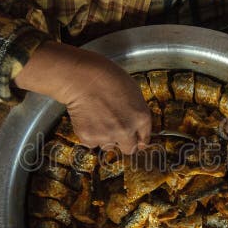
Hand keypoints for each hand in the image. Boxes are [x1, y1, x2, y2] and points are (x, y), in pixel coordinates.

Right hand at [14, 42, 151, 152]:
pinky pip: (91, 143)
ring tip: (97, 118)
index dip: (138, 140)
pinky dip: (89, 134)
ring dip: (104, 137)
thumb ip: (136, 112)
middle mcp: (127, 131)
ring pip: (108, 146)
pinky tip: (87, 119)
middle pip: (128, 149)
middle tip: (113, 131)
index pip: (144, 140)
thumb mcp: (133, 91)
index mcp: (141, 118)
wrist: (82, 77)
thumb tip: (135, 124)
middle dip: (122, 143)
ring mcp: (108, 136)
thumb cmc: (108, 78)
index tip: (134, 140)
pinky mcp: (89, 138)